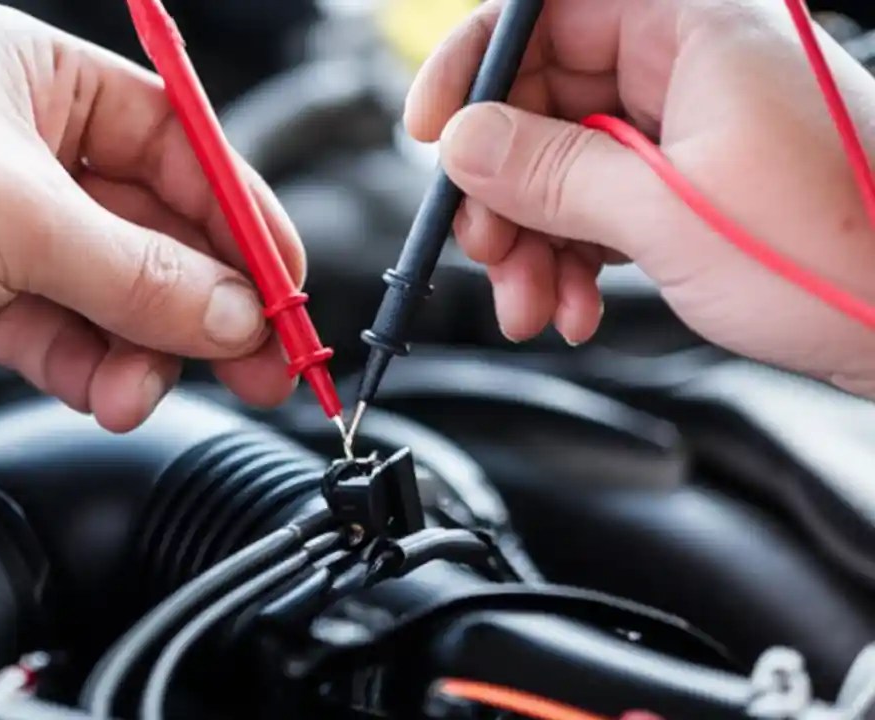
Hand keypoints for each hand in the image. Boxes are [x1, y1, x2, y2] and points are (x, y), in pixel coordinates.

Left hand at [0, 4, 304, 431]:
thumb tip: (232, 310)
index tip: (287, 288)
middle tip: (262, 360)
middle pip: (160, 235)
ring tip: (152, 384)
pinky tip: (111, 392)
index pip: (186, 152)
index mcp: (55, 87)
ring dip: (147, 348)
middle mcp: (39, 157)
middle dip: (208, 301)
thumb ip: (136, 273)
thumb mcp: (16, 212)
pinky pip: (66, 340)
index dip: (244, 223)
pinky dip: (95, 371)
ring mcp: (9, 233)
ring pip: (116, 299)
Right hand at [407, 0, 874, 394]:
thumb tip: (462, 145)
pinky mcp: (690, 180)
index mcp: (691, 27)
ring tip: (531, 302)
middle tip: (485, 248)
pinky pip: (598, 201)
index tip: (433, 130)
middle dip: (502, 186)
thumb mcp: (668, 215)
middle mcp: (687, 63)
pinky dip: (572, 255)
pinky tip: (572, 302)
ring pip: (562, 160)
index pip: (546, 12)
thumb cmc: (843, 257)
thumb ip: (551, 172)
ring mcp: (689, 124)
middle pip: (543, 98)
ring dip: (531, 238)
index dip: (476, 67)